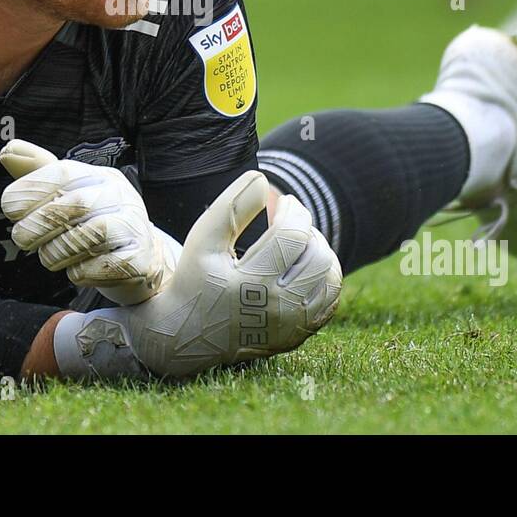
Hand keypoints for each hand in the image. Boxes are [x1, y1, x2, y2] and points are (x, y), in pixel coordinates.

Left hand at [0, 140, 177, 304]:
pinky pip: (106, 266)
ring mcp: (134, 226)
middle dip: (40, 223)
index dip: (33, 187)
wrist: (142, 258)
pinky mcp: (140, 259)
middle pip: (78, 203)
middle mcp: (120, 196)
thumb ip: (38, 173)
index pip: (66, 171)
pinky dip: (83, 271)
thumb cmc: (95, 222)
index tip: (10, 207)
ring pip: (92, 235)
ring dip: (58, 251)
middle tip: (21, 238)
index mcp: (100, 176)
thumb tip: (8, 150)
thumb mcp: (68, 194)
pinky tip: (77, 269)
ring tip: (49, 257)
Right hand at [52, 171, 343, 379]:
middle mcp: (275, 311)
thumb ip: (231, 206)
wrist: (187, 333)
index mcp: (250, 285)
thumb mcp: (203, 239)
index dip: (293, 209)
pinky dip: (324, 276)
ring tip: (298, 241)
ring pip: (330, 280)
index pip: (293, 236)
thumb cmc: (196, 277)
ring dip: (320, 250)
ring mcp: (289, 328)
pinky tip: (303, 264)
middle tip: (290, 219)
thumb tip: (263, 180)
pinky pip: (329, 301)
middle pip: (319, 258)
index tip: (283, 200)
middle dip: (309, 229)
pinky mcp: (296, 337)